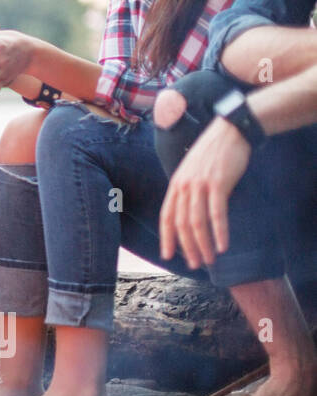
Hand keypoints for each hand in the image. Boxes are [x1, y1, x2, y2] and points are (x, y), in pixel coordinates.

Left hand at [159, 117, 250, 268]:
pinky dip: (219, 232)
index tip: (168, 255)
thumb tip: (189, 211)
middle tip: (194, 264)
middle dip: (187, 247)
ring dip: (203, 244)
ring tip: (208, 260)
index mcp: (176, 184)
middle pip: (181, 223)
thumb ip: (189, 190)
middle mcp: (184, 186)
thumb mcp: (193, 171)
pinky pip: (217, 213)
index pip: (166, 216)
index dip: (166, 237)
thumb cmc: (213, 153)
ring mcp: (200, 185)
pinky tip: (222, 246)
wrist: (229, 131)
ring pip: (197, 222)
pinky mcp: (218, 183)